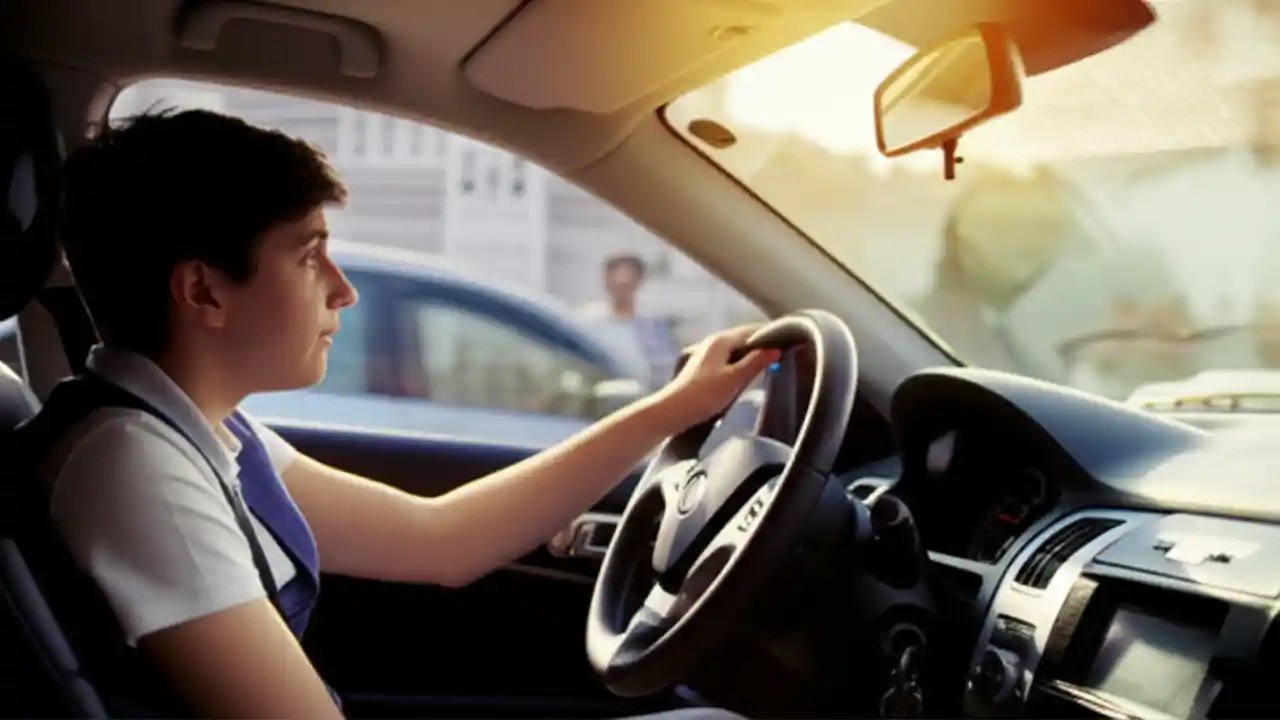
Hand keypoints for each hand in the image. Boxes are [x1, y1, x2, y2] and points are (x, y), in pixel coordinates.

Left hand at [646, 325, 780, 433]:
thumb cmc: (703, 395)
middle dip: (762, 347)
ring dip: (752, 357)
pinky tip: (747, 377)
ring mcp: (708, 354)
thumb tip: (775, 349)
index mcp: (722, 340)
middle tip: (782, 358)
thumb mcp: (734, 379)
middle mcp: (714, 342)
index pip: (753, 330)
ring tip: (769, 368)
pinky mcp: (705, 367)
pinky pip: (730, 359)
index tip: (789, 345)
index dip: (771, 336)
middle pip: (745, 339)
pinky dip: (741, 364)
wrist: (673, 411)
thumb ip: (755, 363)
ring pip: (737, 350)